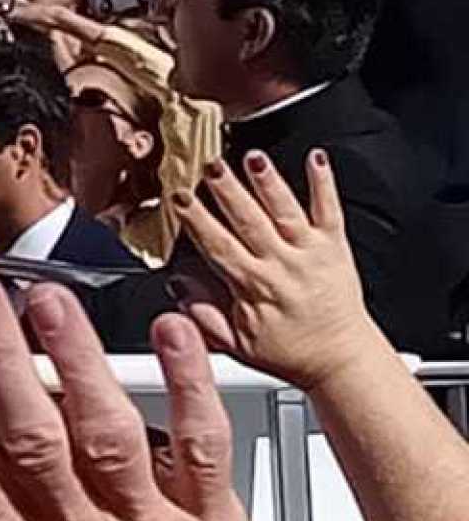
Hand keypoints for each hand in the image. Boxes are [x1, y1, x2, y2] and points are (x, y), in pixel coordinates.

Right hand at [176, 150, 388, 391]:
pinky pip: (330, 211)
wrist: (342, 361)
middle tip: (209, 164)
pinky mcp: (335, 247)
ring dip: (269, 183)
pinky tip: (317, 159)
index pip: (217, 245)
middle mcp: (281, 264)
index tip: (179, 196)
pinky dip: (324, 183)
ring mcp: (310, 253)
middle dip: (227, 190)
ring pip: (286, 211)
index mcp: (253, 287)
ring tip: (254, 159)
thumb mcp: (238, 345)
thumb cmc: (291, 353)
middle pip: (249, 220)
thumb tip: (178, 284)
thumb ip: (204, 314)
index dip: (196, 219)